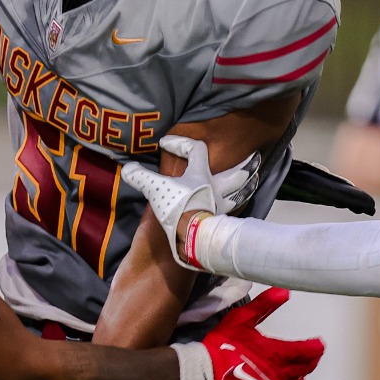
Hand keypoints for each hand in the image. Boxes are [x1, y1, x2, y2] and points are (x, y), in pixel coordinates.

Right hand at [119, 135, 256, 263]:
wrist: (192, 236)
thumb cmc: (178, 207)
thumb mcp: (155, 189)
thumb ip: (141, 177)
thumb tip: (127, 169)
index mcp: (201, 174)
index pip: (196, 149)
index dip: (181, 143)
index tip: (165, 144)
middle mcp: (216, 187)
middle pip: (236, 173)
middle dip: (243, 165)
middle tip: (251, 159)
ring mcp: (222, 205)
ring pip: (241, 193)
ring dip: (244, 187)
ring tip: (249, 182)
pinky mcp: (221, 222)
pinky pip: (234, 211)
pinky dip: (236, 207)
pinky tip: (233, 208)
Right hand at [195, 287, 324, 379]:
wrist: (206, 374)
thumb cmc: (223, 346)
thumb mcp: (242, 319)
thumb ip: (264, 305)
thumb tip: (283, 292)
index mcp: (278, 353)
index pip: (306, 351)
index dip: (316, 347)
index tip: (319, 343)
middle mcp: (280, 374)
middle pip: (305, 369)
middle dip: (310, 360)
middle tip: (311, 355)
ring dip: (300, 377)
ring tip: (299, 371)